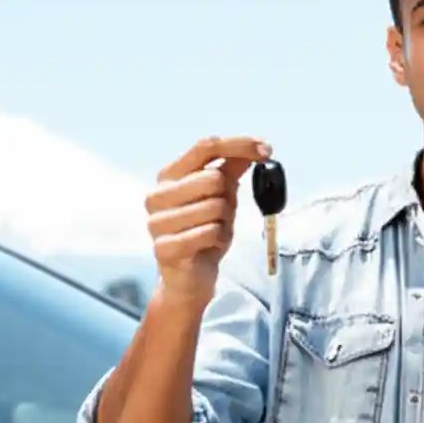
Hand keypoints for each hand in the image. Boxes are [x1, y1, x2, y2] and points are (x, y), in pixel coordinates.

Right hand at [144, 136, 271, 306]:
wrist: (190, 278)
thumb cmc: (204, 232)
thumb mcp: (222, 196)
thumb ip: (232, 169)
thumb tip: (258, 147)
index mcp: (169, 176)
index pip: (206, 146)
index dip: (239, 145)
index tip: (266, 150)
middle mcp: (157, 195)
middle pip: (213, 178)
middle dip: (228, 199)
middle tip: (221, 217)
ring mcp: (157, 222)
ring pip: (214, 206)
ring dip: (224, 222)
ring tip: (213, 233)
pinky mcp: (164, 248)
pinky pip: (209, 232)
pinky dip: (218, 239)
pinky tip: (209, 246)